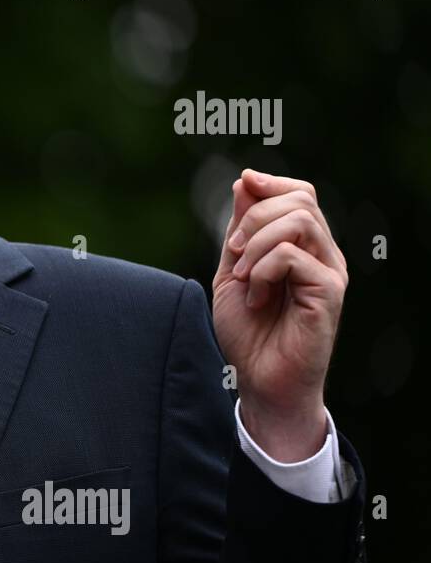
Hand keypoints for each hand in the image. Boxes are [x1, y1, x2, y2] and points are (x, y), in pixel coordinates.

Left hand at [212, 169, 347, 461]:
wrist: (259, 381)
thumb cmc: (249, 332)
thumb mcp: (233, 272)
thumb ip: (239, 231)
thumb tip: (245, 181)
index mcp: (303, 247)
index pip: (301, 193)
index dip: (271, 182)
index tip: (243, 183)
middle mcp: (323, 255)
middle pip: (300, 199)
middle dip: (254, 216)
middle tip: (233, 253)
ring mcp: (329, 273)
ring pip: (299, 221)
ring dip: (257, 243)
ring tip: (243, 277)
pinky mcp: (328, 293)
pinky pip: (293, 256)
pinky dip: (262, 270)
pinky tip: (255, 297)